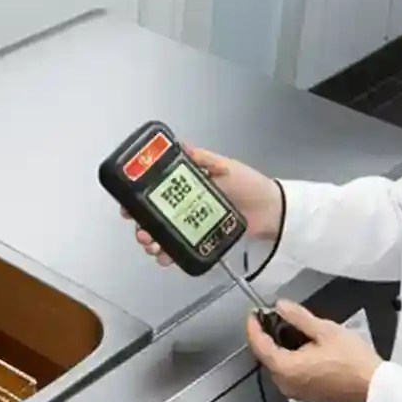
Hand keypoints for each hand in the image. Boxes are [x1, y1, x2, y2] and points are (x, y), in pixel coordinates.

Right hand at [122, 144, 282, 266]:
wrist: (273, 212)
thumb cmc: (250, 185)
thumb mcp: (225, 166)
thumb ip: (203, 158)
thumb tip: (180, 146)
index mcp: (188, 186)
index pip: (155, 191)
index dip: (138, 198)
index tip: (129, 206)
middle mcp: (186, 205)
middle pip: (153, 216)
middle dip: (141, 225)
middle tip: (141, 231)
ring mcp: (192, 225)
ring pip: (162, 235)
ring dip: (152, 241)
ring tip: (152, 245)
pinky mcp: (201, 241)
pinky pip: (179, 249)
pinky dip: (168, 254)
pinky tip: (164, 256)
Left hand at [246, 300, 383, 401]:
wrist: (374, 388)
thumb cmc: (354, 363)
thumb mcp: (325, 331)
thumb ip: (298, 317)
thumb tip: (281, 307)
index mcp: (286, 368)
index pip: (258, 345)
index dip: (253, 326)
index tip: (253, 314)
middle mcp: (286, 383)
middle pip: (266, 356)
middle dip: (266, 336)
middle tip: (271, 317)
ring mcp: (296, 391)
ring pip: (278, 365)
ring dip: (279, 347)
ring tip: (288, 328)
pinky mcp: (306, 394)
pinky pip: (289, 374)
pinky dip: (290, 359)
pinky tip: (302, 346)